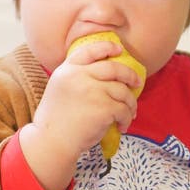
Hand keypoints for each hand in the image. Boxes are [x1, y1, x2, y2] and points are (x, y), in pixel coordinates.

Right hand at [20, 40, 142, 189]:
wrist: (52, 141)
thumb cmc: (56, 120)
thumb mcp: (60, 88)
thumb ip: (76, 77)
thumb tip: (106, 73)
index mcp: (67, 70)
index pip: (90, 50)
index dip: (107, 47)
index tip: (119, 49)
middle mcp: (79, 76)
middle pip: (113, 68)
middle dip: (130, 75)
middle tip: (137, 83)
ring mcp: (92, 91)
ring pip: (123, 91)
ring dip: (130, 104)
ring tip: (129, 114)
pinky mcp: (103, 108)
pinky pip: (124, 109)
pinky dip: (126, 119)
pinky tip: (122, 127)